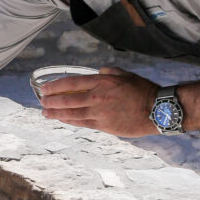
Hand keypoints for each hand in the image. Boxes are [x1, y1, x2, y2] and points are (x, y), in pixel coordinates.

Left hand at [37, 67, 158, 136]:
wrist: (157, 109)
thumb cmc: (143, 90)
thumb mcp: (124, 74)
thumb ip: (107, 73)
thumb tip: (96, 73)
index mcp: (102, 82)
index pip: (72, 83)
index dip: (56, 86)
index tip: (45, 89)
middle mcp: (98, 97)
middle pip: (68, 99)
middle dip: (52, 101)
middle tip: (42, 101)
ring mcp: (100, 113)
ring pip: (72, 113)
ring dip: (56, 113)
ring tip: (45, 113)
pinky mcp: (104, 126)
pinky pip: (82, 123)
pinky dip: (70, 121)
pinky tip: (62, 120)